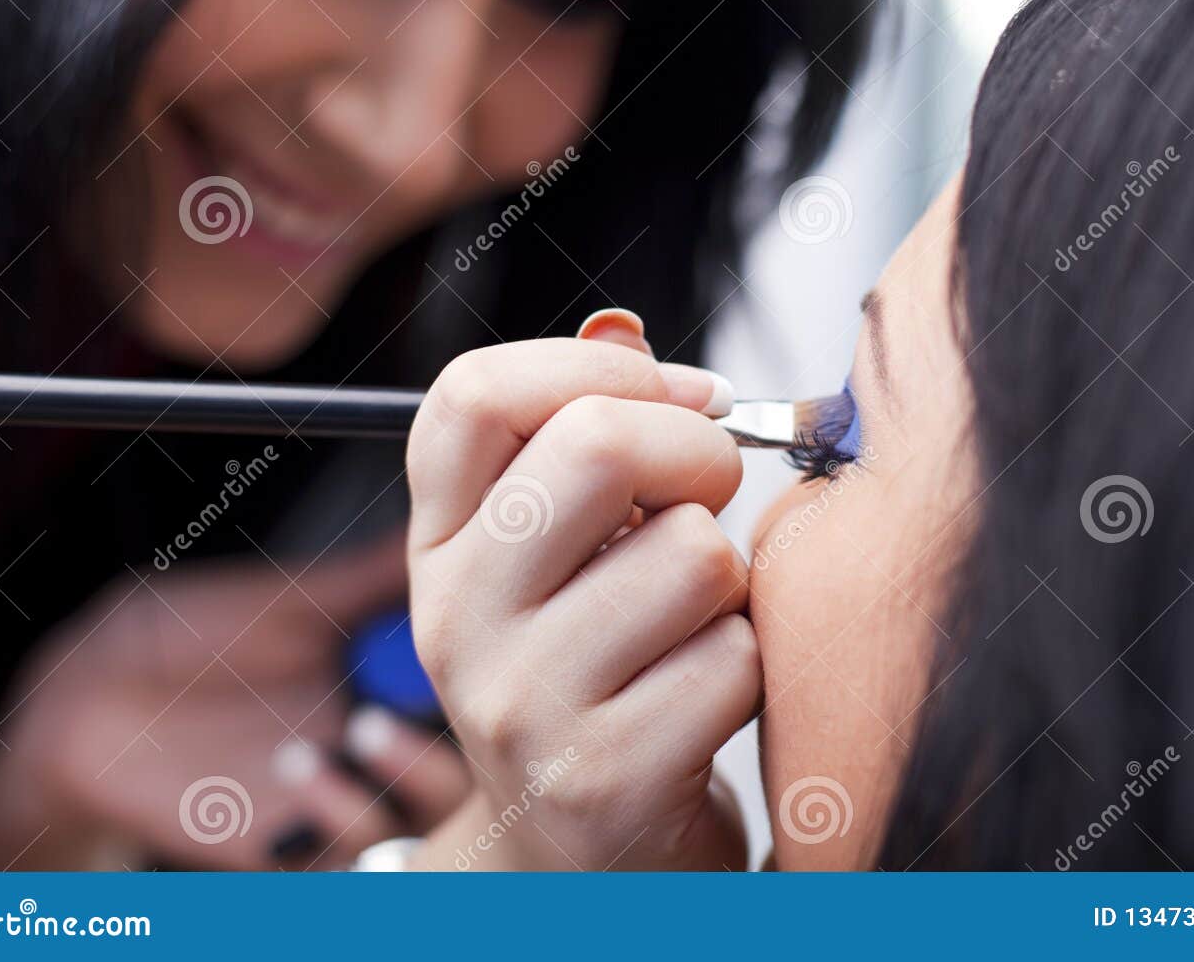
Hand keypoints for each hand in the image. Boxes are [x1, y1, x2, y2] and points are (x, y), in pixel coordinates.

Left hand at [0, 531, 469, 869]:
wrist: (90, 701)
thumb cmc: (186, 638)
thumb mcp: (288, 597)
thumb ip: (370, 576)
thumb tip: (442, 520)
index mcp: (385, 683)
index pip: (470, 690)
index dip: (485, 672)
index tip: (475, 638)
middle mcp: (373, 746)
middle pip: (466, 765)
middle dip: (457, 737)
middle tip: (414, 697)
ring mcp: (337, 798)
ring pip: (421, 819)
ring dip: (404, 780)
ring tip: (350, 733)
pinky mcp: (289, 846)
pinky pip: (346, 856)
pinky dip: (341, 817)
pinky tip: (296, 771)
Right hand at [404, 319, 759, 870]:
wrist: (585, 866)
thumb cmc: (596, 678)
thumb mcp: (557, 562)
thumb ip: (581, 438)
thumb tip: (625, 327)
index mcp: (441, 548)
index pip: (473, 397)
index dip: (592, 363)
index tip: (674, 390)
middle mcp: (458, 620)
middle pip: (595, 445)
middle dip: (696, 449)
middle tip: (710, 492)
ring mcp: (522, 705)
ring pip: (692, 554)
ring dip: (729, 582)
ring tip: (692, 624)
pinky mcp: (604, 779)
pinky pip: (736, 657)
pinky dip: (753, 667)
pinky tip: (706, 699)